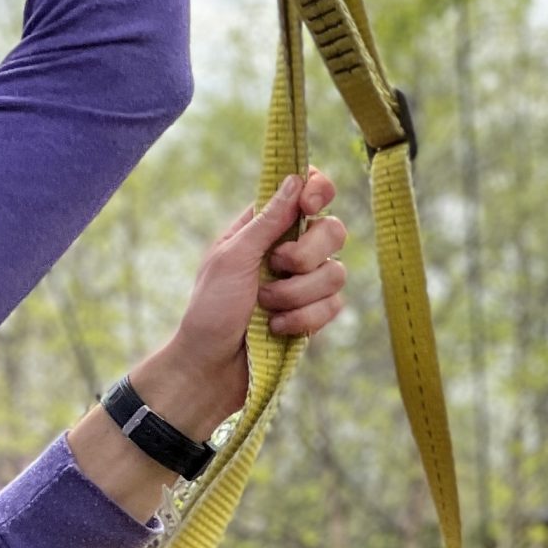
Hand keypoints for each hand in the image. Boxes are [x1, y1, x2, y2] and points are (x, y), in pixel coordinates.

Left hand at [137, 169, 348, 435]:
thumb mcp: (232, 258)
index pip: (307, 191)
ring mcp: (304, 283)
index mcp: (264, 227)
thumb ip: (267, 221)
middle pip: (333, 230)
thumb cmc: (211, 309)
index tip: (310, 206)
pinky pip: (334, 306)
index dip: (318, 190)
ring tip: (265, 308)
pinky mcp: (314, 314)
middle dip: (306, 254)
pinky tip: (276, 329)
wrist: (211, 368)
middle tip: (275, 268)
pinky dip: (302, 319)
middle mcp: (289, 249)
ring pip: (336, 272)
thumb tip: (296, 179)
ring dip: (296, 294)